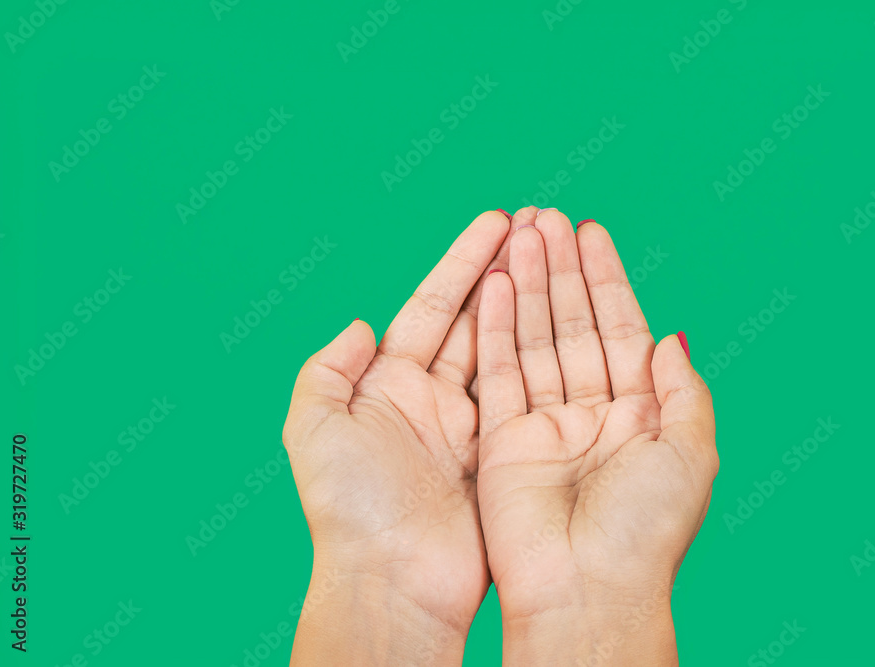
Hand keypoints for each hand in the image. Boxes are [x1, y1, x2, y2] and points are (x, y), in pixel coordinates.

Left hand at [283, 210, 519, 664]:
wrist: (392, 579)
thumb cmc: (348, 508)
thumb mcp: (313, 427)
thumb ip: (327, 369)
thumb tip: (358, 324)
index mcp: (387, 386)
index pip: (429, 307)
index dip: (461, 263)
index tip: (496, 223)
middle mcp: (430, 400)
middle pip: (472, 319)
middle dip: (503, 270)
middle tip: (537, 226)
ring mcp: (468, 426)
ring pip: (502, 348)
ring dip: (527, 302)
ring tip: (555, 256)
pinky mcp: (500, 454)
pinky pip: (523, 392)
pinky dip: (540, 355)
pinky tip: (562, 318)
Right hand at [476, 212, 718, 663]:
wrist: (588, 591)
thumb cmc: (647, 532)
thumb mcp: (692, 452)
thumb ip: (685, 390)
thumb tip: (673, 335)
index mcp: (641, 416)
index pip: (620, 330)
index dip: (607, 280)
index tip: (591, 231)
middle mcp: (593, 415)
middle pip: (573, 326)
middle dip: (562, 271)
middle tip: (546, 216)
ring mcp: (546, 426)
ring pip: (534, 341)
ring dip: (528, 286)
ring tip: (520, 232)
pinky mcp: (503, 441)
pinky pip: (499, 373)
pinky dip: (496, 327)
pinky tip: (495, 283)